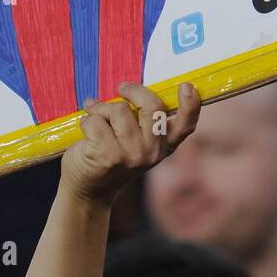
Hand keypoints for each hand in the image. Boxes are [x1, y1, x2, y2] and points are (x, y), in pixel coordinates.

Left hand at [61, 81, 199, 206]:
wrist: (88, 190)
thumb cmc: (110, 156)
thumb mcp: (135, 143)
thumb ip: (141, 121)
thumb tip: (130, 87)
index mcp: (164, 146)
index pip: (185, 125)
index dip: (190, 105)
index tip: (187, 86)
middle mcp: (153, 152)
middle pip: (152, 106)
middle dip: (133, 90)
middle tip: (122, 88)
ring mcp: (132, 155)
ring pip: (119, 110)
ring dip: (101, 109)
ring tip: (94, 117)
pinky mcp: (108, 155)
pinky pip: (96, 120)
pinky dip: (86, 121)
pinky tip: (86, 130)